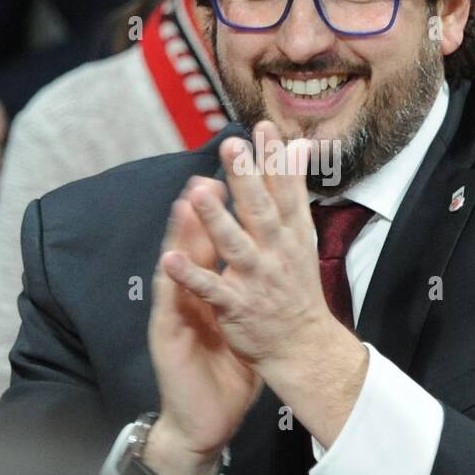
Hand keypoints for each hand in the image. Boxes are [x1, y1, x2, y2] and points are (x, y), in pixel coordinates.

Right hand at [146, 176, 262, 474]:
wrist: (202, 420)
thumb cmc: (224, 368)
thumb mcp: (244, 319)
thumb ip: (250, 283)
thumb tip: (272, 254)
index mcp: (216, 282)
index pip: (228, 233)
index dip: (242, 200)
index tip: (258, 163)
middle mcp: (194, 288)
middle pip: (204, 237)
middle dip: (216, 198)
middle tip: (223, 158)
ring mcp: (179, 307)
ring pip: (182, 262)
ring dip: (187, 229)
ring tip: (192, 195)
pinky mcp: (169, 334)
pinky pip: (173, 306)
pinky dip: (173, 283)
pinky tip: (169, 260)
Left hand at [159, 121, 367, 446]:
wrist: (304, 346)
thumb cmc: (297, 285)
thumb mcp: (303, 233)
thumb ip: (294, 188)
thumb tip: (300, 145)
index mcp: (291, 233)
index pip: (284, 190)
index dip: (274, 159)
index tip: (264, 128)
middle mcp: (275, 252)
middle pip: (260, 210)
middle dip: (246, 178)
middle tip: (231, 146)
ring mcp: (256, 279)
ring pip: (234, 245)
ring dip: (217, 220)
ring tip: (198, 194)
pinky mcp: (236, 306)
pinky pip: (211, 289)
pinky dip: (191, 275)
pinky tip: (170, 260)